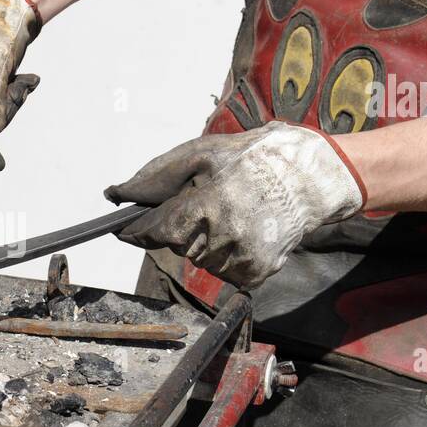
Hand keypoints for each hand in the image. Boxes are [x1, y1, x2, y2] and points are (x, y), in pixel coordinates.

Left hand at [105, 122, 365, 288]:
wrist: (310, 178)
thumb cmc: (253, 160)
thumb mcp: (202, 154)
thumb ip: (155, 177)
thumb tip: (116, 195)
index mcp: (209, 206)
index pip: (157, 232)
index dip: (139, 231)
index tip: (127, 229)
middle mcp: (225, 238)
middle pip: (177, 246)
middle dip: (180, 227)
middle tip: (203, 203)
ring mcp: (243, 259)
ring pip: (199, 260)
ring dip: (203, 241)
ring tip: (230, 213)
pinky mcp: (256, 273)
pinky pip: (222, 270)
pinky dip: (223, 254)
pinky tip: (242, 230)